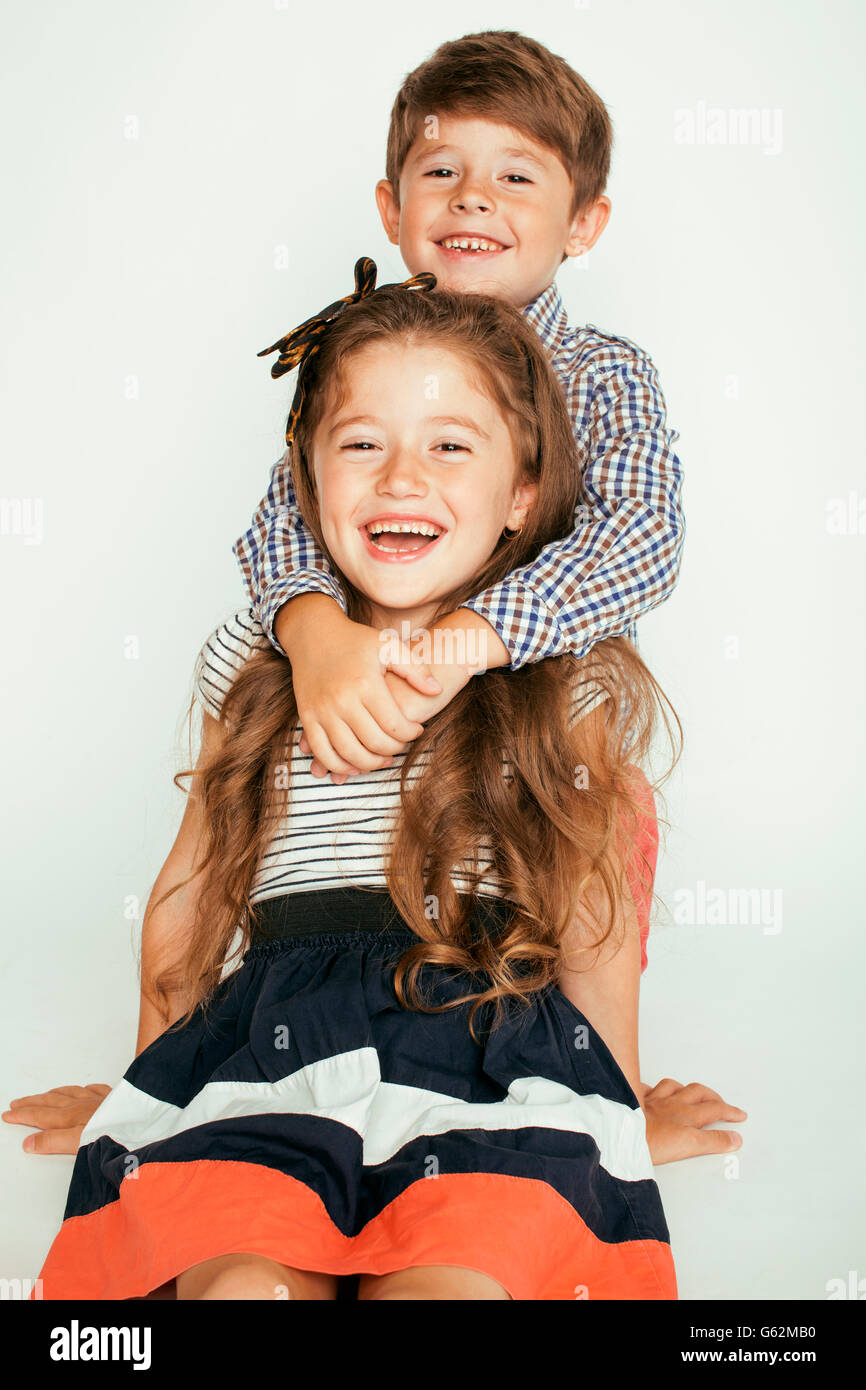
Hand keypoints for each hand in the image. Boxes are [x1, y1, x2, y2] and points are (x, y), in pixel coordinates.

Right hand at [2, 1083, 111, 1154]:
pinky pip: (95, 1089)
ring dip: (54, 1094)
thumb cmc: (117, 1135)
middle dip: (33, 1102)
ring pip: (72, 1093)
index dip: (23, 1115)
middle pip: (53, 1101)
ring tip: (44, 1094)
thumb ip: (53, 1142)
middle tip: (17, 1102)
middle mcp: (85, 1105)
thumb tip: (28, 1143)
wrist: (150, 1124)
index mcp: (73, 1117)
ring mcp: (101, 1100)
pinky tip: (85, 1089)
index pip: (42, 1116)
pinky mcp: (117, 1099)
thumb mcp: (79, 1143)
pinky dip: (84, 1089)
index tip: (8, 1114)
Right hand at [278, 598, 441, 783]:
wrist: (313, 635)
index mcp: (366, 684)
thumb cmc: (355, 640)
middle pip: (375, 743)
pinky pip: (324, 753)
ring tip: (384, 756)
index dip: (411, 734)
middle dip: (395, 749)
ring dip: (371, 763)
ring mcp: (322, 712)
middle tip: (401, 744)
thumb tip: (437, 690)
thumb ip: (415, 669)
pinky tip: (356, 762)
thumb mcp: (389, 646)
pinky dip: (341, 765)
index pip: (395, 725)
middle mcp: (342, 701)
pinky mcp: (307, 718)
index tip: (416, 730)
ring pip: (350, 754)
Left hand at [640, 1077, 746, 1164]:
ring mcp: (652, 1100)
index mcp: (686, 1114)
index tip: (739, 1115)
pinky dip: (654, 1089)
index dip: (730, 1112)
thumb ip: (712, 1141)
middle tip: (721, 1103)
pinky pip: (646, 1088)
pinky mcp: (634, 1100)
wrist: (620, 1132)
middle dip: (713, 1097)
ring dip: (685, 1088)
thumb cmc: (650, 1140)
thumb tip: (734, 1139)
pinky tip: (653, 1090)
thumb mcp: (689, 1145)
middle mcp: (671, 1103)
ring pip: (672, 1086)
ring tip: (690, 1092)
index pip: (714, 1109)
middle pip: (697, 1093)